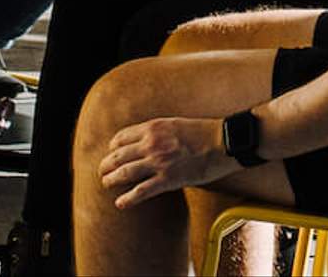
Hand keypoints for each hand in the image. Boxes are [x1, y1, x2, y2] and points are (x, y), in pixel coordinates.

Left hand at [99, 115, 233, 207]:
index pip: (121, 138)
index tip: (113, 154)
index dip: (113, 147)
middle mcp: (151, 143)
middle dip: (107, 165)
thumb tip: (148, 141)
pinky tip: (120, 203)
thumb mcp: (176, 124)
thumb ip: (159, 132)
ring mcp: (158, 162)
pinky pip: (141, 191)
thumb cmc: (204, 132)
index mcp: (153, 127)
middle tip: (103, 172)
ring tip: (107, 184)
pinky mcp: (168, 179)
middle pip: (118, 156)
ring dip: (111, 180)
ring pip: (124, 173)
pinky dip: (128, 199)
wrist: (225, 142)